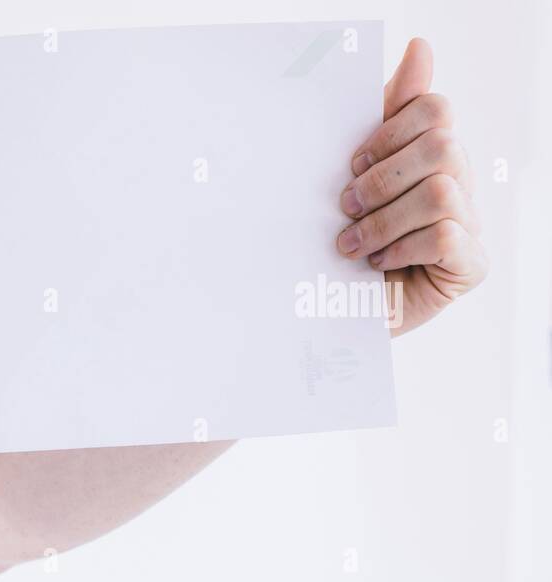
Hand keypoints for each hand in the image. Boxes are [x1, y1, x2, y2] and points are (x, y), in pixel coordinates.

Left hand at [336, 38, 487, 335]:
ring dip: (384, 220)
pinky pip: (448, 235)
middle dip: (382, 176)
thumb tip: (419, 46)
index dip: (390, 131)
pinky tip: (379, 264)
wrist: (331, 314)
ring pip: (442, 190)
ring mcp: (471, 225)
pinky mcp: (471, 266)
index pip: (434, 109)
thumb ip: (383, 115)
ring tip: (352, 245)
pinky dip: (403, 247)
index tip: (351, 163)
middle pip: (443, 145)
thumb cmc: (342, 244)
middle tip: (345, 207)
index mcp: (430, 156)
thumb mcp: (350, 176)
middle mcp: (459, 184)